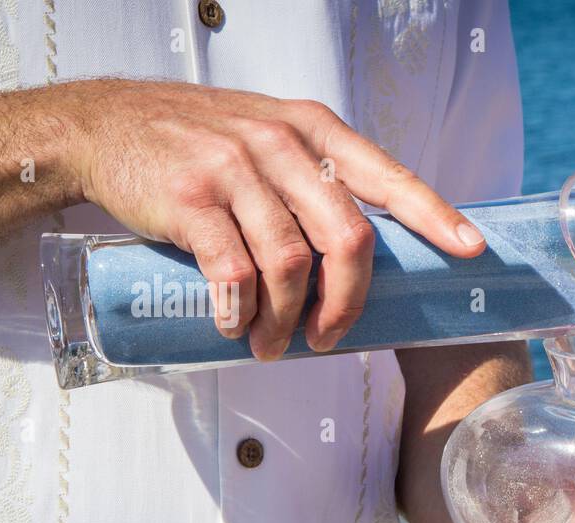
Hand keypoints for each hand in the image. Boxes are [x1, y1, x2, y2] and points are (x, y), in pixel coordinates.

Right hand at [65, 78, 484, 357]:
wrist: (103, 126)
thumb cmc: (198, 144)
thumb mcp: (269, 136)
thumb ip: (314, 179)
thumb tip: (365, 250)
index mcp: (314, 130)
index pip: (389, 176)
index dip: (435, 216)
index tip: (470, 250)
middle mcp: (282, 143)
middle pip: (347, 238)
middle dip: (347, 304)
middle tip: (331, 338)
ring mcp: (236, 167)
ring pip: (290, 265)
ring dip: (286, 321)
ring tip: (271, 344)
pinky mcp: (191, 197)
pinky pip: (235, 272)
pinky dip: (240, 311)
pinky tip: (233, 325)